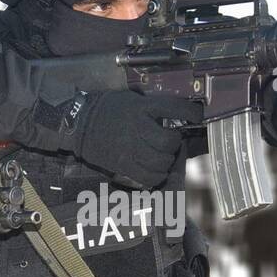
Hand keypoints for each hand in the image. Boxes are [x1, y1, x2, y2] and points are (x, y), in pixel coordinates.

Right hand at [71, 91, 203, 188]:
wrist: (79, 124)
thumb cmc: (107, 108)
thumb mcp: (131, 99)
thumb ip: (151, 106)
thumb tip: (175, 114)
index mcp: (141, 108)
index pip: (174, 109)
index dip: (191, 113)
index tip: (197, 115)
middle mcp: (138, 128)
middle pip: (169, 141)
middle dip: (174, 142)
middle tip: (170, 140)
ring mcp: (130, 149)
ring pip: (161, 161)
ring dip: (167, 160)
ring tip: (161, 155)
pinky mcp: (123, 165)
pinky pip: (149, 177)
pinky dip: (157, 175)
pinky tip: (155, 169)